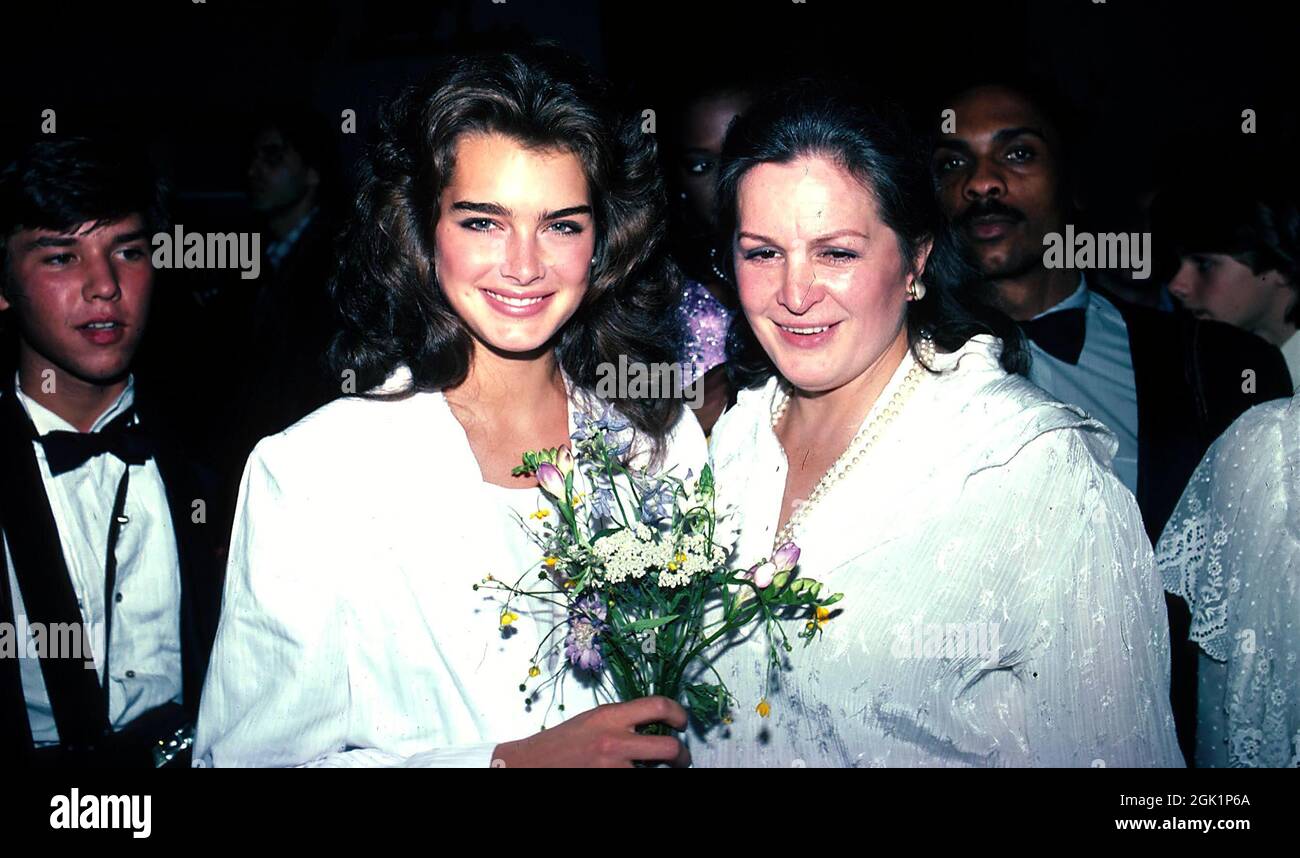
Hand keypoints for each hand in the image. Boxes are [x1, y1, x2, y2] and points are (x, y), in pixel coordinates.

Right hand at [490, 696, 689, 767]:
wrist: (530, 765)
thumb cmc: (562, 742)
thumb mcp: (593, 720)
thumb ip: (623, 721)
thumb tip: (655, 724)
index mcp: (610, 716)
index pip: (658, 706)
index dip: (679, 713)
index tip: (682, 722)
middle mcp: (614, 741)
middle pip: (669, 748)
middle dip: (682, 756)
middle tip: (680, 758)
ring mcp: (612, 769)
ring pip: (656, 774)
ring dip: (662, 773)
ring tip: (658, 770)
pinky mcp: (609, 784)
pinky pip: (638, 781)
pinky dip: (642, 778)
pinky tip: (636, 775)